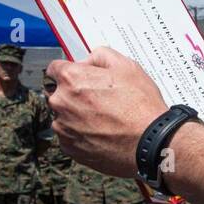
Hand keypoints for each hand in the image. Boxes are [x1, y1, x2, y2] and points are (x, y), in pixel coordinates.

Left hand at [47, 49, 166, 176]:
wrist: (149, 142)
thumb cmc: (140, 106)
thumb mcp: (127, 66)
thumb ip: (101, 55)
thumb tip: (89, 60)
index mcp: (71, 79)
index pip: (54, 68)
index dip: (70, 70)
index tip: (81, 77)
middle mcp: (61, 103)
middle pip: (57, 93)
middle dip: (73, 94)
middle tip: (99, 99)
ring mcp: (63, 128)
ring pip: (63, 116)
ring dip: (76, 115)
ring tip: (103, 118)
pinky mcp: (69, 148)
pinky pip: (69, 136)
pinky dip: (81, 134)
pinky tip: (101, 132)